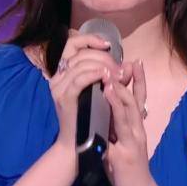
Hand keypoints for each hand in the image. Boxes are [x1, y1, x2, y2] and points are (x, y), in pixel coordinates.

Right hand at [49, 29, 121, 158]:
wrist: (79, 146)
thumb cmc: (91, 120)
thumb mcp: (104, 94)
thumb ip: (115, 79)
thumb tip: (129, 64)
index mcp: (64, 73)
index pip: (72, 44)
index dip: (90, 39)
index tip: (107, 45)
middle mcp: (57, 77)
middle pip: (80, 53)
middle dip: (103, 58)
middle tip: (118, 69)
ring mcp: (58, 88)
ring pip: (80, 65)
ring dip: (103, 66)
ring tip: (117, 75)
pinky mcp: (64, 98)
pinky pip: (79, 79)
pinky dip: (94, 75)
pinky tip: (107, 78)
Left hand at [102, 59, 160, 185]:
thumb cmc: (128, 169)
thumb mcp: (124, 143)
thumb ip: (119, 127)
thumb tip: (107, 109)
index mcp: (136, 127)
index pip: (139, 98)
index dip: (138, 80)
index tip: (134, 62)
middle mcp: (138, 130)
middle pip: (136, 100)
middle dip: (129, 80)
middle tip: (122, 62)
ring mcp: (133, 142)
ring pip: (129, 113)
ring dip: (119, 94)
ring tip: (110, 79)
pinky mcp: (126, 154)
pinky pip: (118, 133)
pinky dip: (113, 118)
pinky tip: (106, 109)